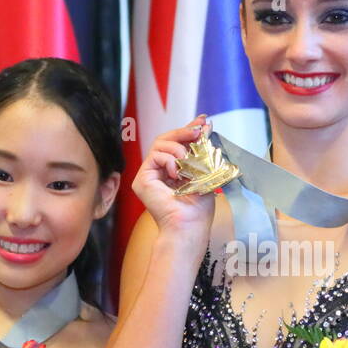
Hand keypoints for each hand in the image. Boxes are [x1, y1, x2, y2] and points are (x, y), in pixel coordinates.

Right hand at [133, 114, 216, 240]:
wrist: (189, 226)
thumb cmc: (198, 209)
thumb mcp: (204, 172)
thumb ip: (202, 151)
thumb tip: (206, 126)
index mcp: (172, 170)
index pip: (176, 143)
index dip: (187, 129)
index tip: (202, 121)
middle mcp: (158, 171)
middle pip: (165, 139)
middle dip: (183, 132)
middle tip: (198, 130)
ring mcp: (148, 175)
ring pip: (160, 144)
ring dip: (178, 149)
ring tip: (189, 163)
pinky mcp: (142, 179)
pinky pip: (155, 156)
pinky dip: (170, 161)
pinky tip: (177, 173)